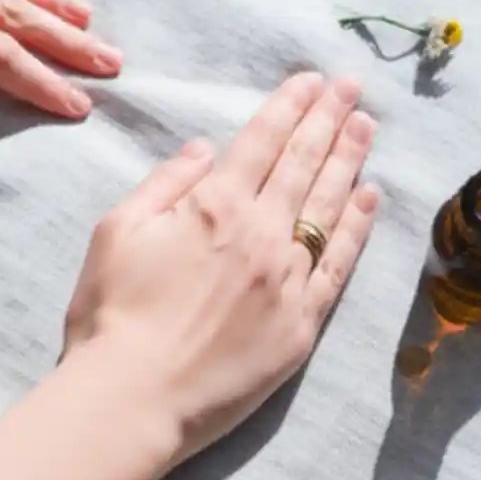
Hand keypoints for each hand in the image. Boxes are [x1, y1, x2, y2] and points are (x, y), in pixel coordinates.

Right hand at [62, 73, 379, 462]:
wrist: (132, 398)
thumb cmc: (111, 315)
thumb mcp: (117, 231)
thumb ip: (165, 183)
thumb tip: (206, 149)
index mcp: (214, 205)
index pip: (262, 141)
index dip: (289, 106)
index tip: (313, 80)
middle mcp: (261, 233)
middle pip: (303, 163)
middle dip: (329, 119)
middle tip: (352, 89)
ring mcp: (288, 278)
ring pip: (329, 205)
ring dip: (349, 160)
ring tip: (366, 126)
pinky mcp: (303, 323)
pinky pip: (339, 265)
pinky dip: (356, 227)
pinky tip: (369, 197)